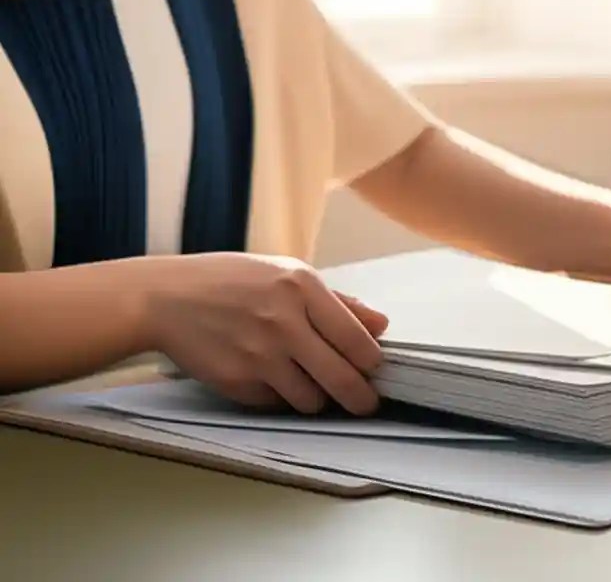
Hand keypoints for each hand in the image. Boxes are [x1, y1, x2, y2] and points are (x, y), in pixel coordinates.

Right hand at [135, 253, 388, 414]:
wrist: (163, 298)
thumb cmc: (231, 282)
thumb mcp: (286, 273)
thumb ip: (337, 302)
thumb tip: (381, 325)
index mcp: (302, 287)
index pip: (357, 339)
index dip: (372, 363)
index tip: (374, 370)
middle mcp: (284, 321)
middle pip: (342, 379)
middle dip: (361, 398)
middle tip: (366, 403)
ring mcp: (259, 355)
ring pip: (312, 400)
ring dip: (318, 399)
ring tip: (312, 385)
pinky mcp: (237, 382)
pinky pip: (276, 403)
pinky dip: (280, 397)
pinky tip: (270, 378)